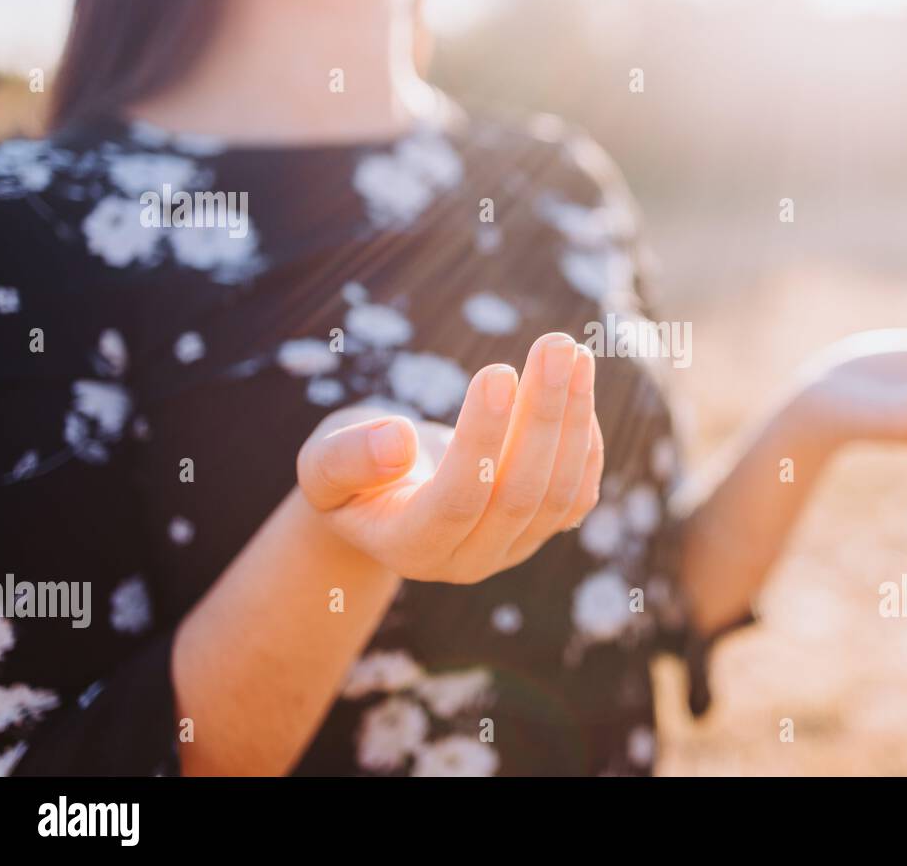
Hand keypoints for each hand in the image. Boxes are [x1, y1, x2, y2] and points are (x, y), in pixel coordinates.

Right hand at [295, 333, 602, 582]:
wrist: (383, 499)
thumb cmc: (349, 471)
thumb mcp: (321, 465)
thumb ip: (346, 460)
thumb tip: (398, 441)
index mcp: (409, 548)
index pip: (457, 499)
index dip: (482, 438)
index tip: (498, 371)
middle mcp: (468, 561)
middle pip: (518, 494)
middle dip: (543, 415)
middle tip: (556, 345)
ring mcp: (511, 550)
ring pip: (559, 493)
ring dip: (574, 418)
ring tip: (574, 351)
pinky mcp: (541, 532)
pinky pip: (577, 494)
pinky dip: (585, 440)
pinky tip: (578, 386)